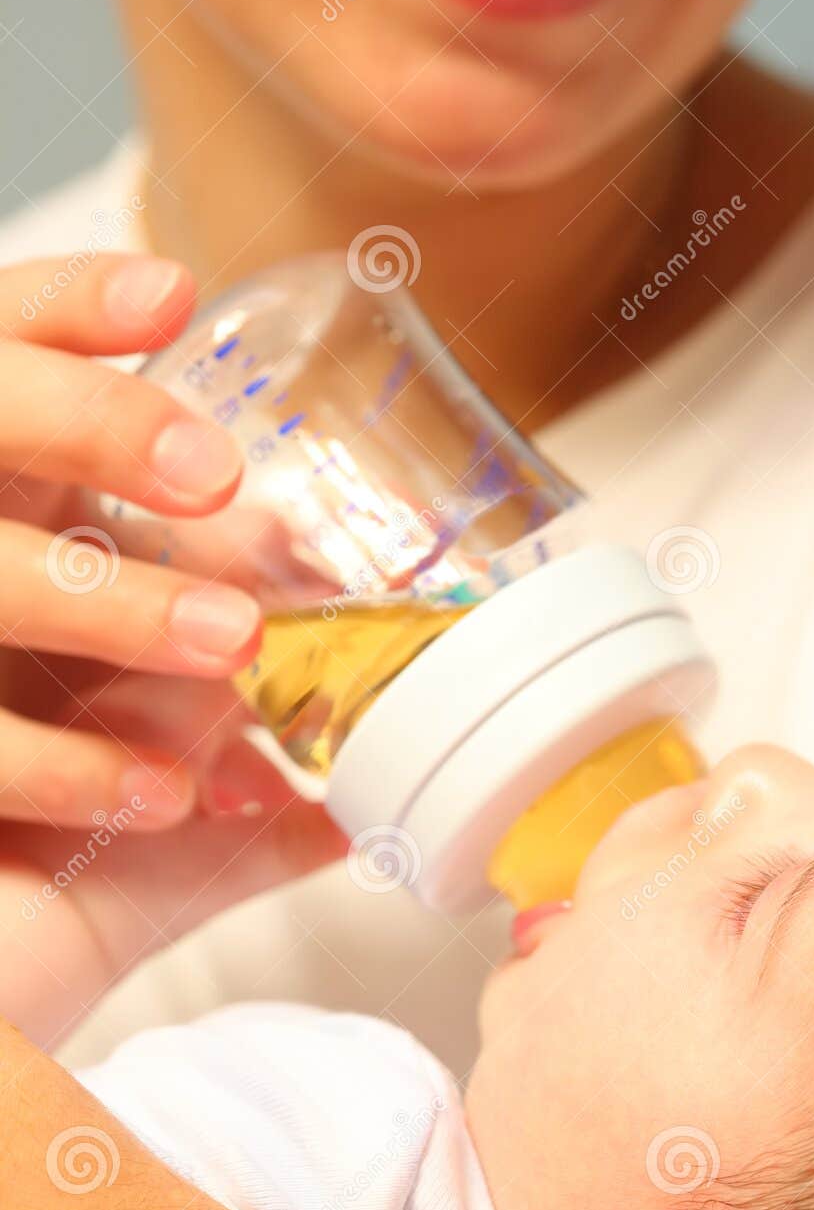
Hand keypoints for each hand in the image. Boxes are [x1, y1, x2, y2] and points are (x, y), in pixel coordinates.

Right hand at [0, 253, 344, 1045]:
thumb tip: (379, 794)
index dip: (69, 314)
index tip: (172, 294)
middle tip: (218, 469)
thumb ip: (258, 807)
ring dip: (106, 596)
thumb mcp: (166, 854)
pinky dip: (65, 764)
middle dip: (93, 422)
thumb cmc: (47, 915)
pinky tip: (160, 801)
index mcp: (2, 553)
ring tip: (229, 645)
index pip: (1, 374)